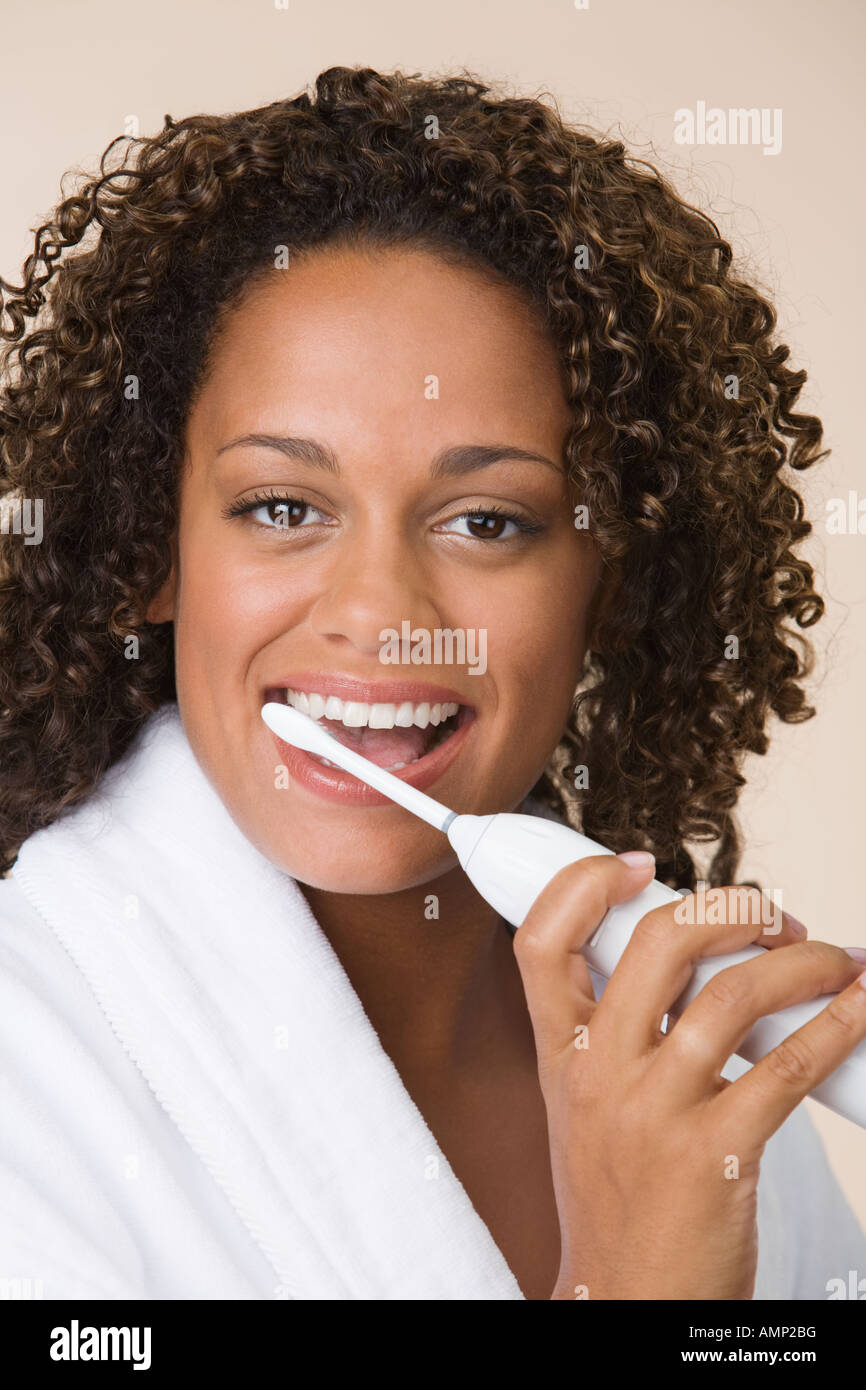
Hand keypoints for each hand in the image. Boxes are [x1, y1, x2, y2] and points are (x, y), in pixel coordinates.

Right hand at [511, 854, 865, 1299]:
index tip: (637, 863)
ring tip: (833, 962)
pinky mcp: (715, 1154)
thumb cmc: (619, 1202)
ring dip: (802, 962)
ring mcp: (654, 1112)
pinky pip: (788, 1065)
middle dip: (728, 906)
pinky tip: (859, 1009)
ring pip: (733, 994)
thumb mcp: (588, 1109)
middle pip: (656, 941)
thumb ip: (617, 1036)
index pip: (542, 941)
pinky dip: (838, 1023)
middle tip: (771, 917)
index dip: (584, 883)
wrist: (628, 1303)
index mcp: (561, 1057)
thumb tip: (694, 965)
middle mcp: (599, 1074)